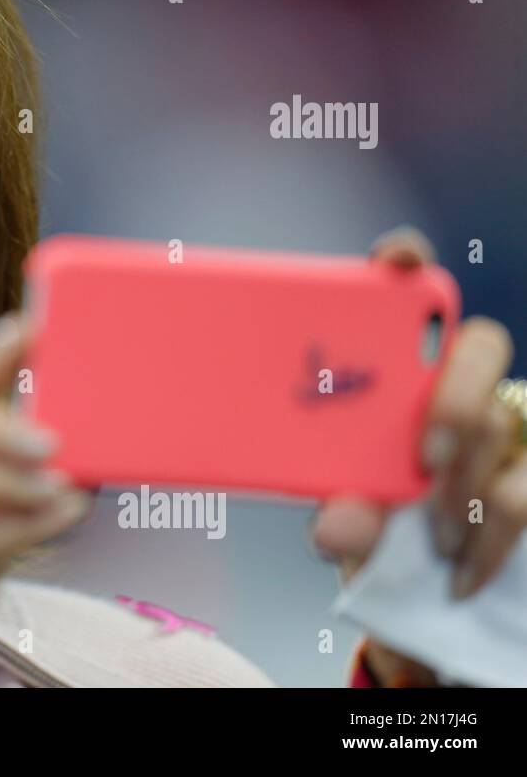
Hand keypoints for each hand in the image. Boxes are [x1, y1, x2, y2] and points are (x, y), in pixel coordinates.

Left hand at [311, 225, 523, 683]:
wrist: (422, 584)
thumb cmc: (374, 519)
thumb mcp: (347, 516)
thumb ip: (341, 513)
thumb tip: (336, 526)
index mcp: (395, 363)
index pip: (408, 285)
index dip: (406, 260)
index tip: (396, 260)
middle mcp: (458, 377)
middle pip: (481, 347)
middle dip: (453, 400)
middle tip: (423, 458)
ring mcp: (506, 420)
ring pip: (501, 423)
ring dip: (463, 487)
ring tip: (433, 538)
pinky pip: (524, 491)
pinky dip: (488, 538)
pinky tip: (458, 571)